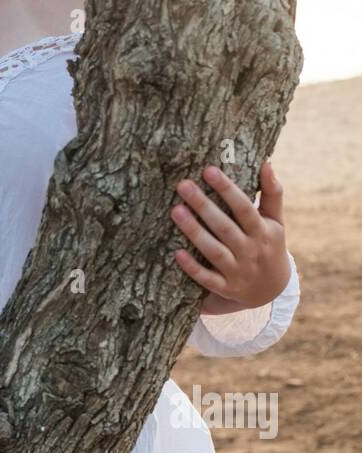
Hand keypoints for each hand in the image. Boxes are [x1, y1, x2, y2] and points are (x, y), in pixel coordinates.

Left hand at [170, 161, 290, 313]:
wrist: (272, 290)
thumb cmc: (269, 245)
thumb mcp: (276, 221)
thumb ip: (272, 193)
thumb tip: (266, 162)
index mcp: (263, 232)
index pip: (244, 208)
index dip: (227, 189)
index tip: (209, 170)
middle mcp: (251, 251)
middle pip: (225, 227)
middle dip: (204, 205)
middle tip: (183, 185)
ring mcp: (238, 272)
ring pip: (214, 251)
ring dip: (194, 232)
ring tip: (176, 211)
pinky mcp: (225, 288)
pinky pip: (207, 279)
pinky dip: (192, 268)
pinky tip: (176, 252)